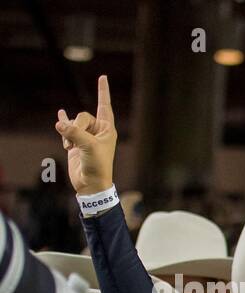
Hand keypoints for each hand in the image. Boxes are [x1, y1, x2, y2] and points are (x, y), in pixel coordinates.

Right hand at [55, 74, 116, 194]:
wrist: (91, 184)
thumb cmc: (98, 166)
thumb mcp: (89, 147)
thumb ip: (74, 133)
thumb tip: (59, 123)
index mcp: (107, 129)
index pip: (104, 106)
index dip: (103, 91)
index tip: (103, 77)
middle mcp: (97, 131)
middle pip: (81, 116)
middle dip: (76, 126)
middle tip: (75, 142)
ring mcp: (85, 136)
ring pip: (71, 123)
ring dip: (68, 134)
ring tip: (71, 148)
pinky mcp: (75, 142)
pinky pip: (66, 127)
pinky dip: (63, 121)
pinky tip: (60, 114)